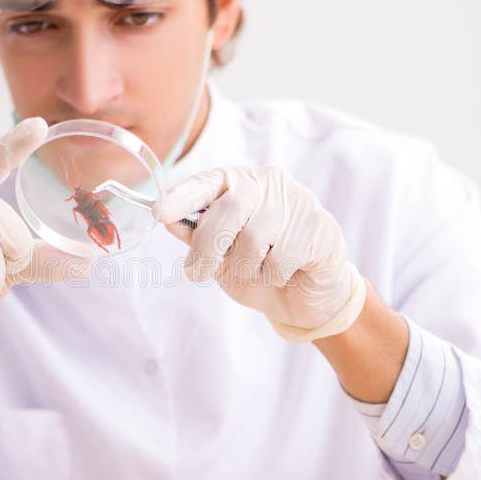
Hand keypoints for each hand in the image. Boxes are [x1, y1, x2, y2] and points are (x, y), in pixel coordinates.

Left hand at [154, 165, 365, 341]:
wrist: (307, 297)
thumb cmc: (258, 270)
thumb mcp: (220, 259)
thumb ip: (197, 238)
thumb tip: (170, 221)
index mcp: (238, 184)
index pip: (208, 182)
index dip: (183, 196)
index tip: (160, 212)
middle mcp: (268, 184)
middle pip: (229, 209)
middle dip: (208, 248)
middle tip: (198, 273)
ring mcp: (299, 202)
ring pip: (255, 238)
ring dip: (246, 269)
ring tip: (254, 274)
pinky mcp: (321, 227)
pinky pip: (283, 257)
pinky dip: (273, 276)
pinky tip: (284, 274)